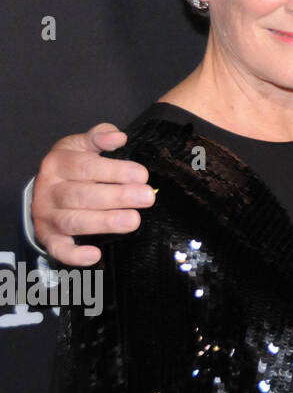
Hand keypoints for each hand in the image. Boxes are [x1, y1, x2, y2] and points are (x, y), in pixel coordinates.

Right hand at [32, 124, 153, 266]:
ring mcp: (48, 216)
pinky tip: (95, 255)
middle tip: (147, 197)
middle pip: (82, 195)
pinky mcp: (48, 237)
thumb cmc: (72, 166)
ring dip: (104, 222)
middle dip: (117, 197)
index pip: (86, 167)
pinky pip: (58, 249)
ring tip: (133, 221)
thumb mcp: (81, 145)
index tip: (142, 175)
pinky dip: (74, 255)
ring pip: (73, 221)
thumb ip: (98, 137)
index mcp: (58, 164)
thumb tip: (118, 136)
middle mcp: (49, 190)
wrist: (45, 190)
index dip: (115, 171)